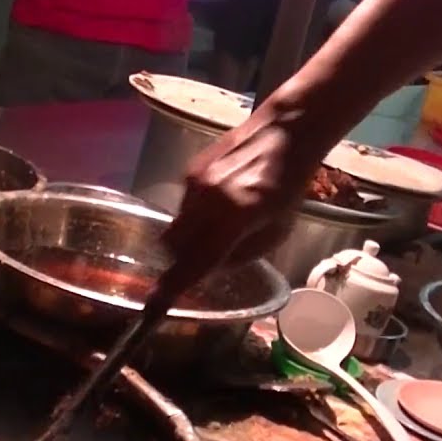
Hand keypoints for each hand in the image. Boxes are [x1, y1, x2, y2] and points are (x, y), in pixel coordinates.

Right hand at [160, 114, 321, 292]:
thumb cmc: (288, 189)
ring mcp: (195, 183)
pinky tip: (218, 202)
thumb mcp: (276, 233)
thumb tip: (212, 268)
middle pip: (173, 246)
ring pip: (176, 226)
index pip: (194, 262)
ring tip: (218, 224)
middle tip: (200, 261)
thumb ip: (240, 255)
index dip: (172, 287)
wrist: (283, 134)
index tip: (154, 306)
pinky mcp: (190, 170)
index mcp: (235, 218)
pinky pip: (183, 206)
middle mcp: (208, 200)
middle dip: (181, 259)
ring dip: (190, 236)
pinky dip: (195, 214)